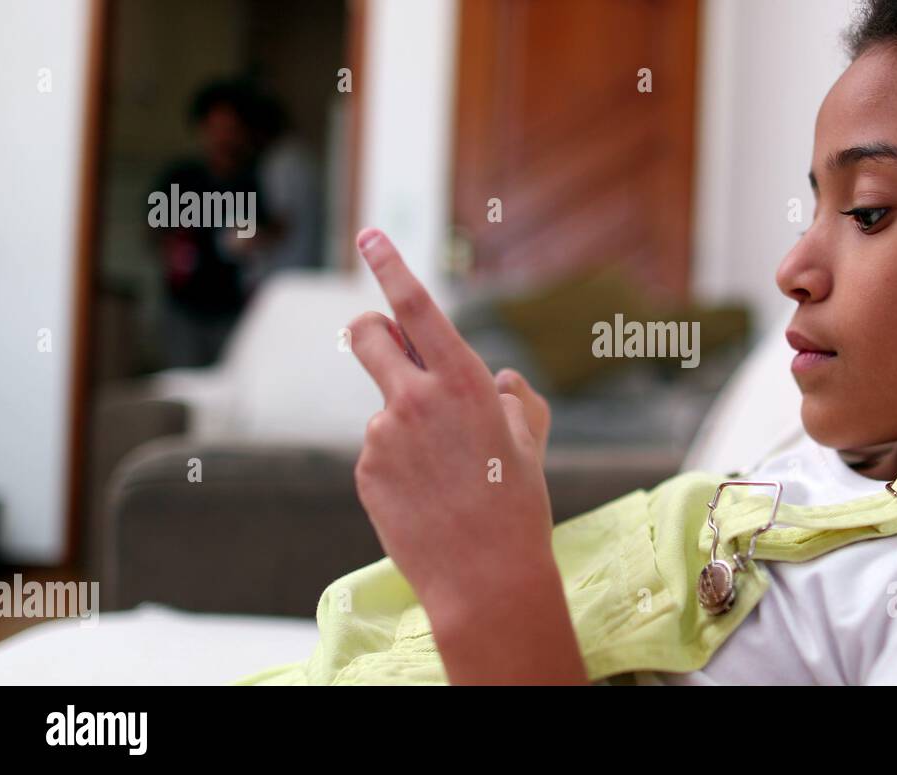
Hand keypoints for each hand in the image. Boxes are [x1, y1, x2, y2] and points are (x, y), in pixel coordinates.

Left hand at [347, 228, 583, 682]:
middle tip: (384, 339)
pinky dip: (398, 464)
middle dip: (372, 327)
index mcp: (462, 380)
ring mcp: (382, 435)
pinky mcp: (364, 469)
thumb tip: (496, 380)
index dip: (390, 265)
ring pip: (384, 406)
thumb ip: (514, 397)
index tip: (369, 235)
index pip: (416, 307)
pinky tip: (426, 497)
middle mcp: (414, 398)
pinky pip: (379, 450)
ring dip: (406, 425)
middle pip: (367, 333)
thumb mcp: (532, 440)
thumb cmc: (519, 505)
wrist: (485, 578)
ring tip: (444, 475)